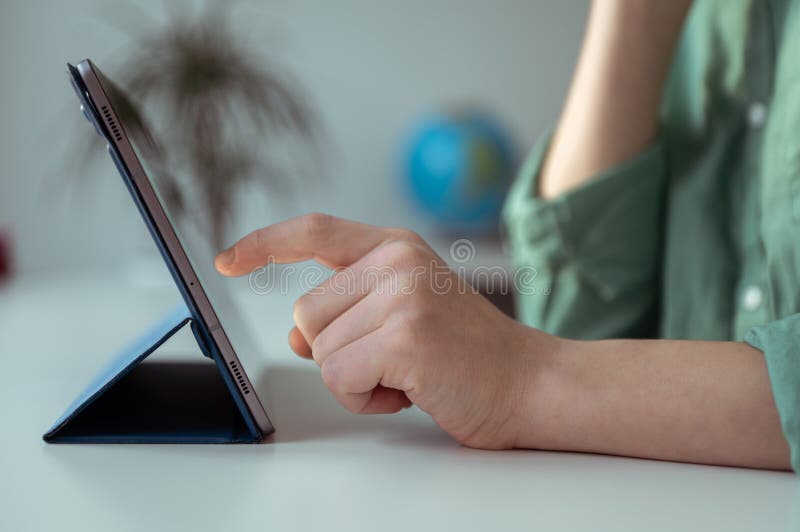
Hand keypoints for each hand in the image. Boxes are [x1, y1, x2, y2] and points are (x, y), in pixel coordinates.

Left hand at [215, 213, 552, 448]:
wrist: (526, 382)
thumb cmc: (463, 353)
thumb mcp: (402, 313)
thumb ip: (346, 311)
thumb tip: (293, 332)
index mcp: (396, 246)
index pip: (314, 231)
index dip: (265, 244)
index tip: (227, 260)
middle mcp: (397, 260)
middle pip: (305, 312)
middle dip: (335, 350)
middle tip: (392, 359)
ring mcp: (402, 295)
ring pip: (319, 348)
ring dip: (354, 378)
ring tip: (406, 373)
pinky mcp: (404, 336)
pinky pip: (339, 378)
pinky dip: (366, 399)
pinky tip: (409, 391)